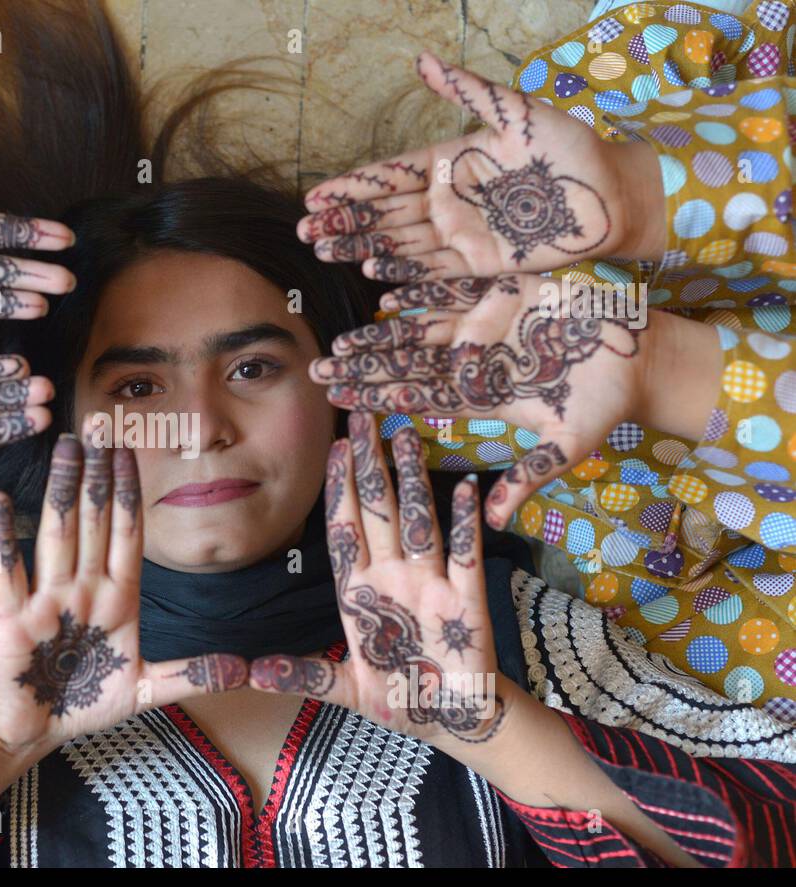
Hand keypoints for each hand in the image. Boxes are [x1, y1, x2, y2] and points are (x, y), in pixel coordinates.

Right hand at [0, 426, 247, 754]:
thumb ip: (190, 676)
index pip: (127, 535)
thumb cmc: (84, 704)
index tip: (130, 452)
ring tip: (65, 448)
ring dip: (61, 491)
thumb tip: (245, 671)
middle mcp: (83, 589)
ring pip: (57, 535)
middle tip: (99, 426)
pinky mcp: (12, 618)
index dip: (131, 494)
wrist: (31, 730)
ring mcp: (47, 599)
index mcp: (117, 600)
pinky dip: (2, 537)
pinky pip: (8, 571)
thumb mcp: (144, 691)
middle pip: (93, 522)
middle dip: (98, 476)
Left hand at [248, 413, 505, 748]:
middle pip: (378, 512)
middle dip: (370, 466)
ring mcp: (429, 585)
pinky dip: (465, 524)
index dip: (338, 490)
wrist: (452, 722)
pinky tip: (466, 488)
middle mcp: (392, 578)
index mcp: (359, 593)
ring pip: (417, 521)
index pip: (344, 530)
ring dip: (412, 480)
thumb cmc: (398, 701)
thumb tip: (250, 673)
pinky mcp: (466, 601)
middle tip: (365, 418)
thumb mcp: (343, 689)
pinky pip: (465, 555)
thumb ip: (302, 675)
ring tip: (406, 435)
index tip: (333, 449)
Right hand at [298, 53, 660, 280]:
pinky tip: (371, 271)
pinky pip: (432, 268)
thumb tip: (423, 61)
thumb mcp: (516, 112)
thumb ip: (467, 91)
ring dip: (361, 246)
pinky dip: (402, 271)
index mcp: (449, 161)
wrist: (611, 195)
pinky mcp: (479, 262)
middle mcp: (447, 199)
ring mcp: (460, 233)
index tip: (316, 193)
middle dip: (344, 220)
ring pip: (399, 241)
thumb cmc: (570, 148)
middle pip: (384, 212)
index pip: (388, 176)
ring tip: (324, 249)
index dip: (352, 186)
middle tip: (306, 229)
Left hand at [309, 274, 643, 527]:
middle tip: (318, 369)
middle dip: (364, 367)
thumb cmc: (604, 406)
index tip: (339, 403)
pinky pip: (460, 293)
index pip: (418, 398)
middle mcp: (474, 361)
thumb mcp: (564, 446)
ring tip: (343, 337)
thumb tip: (493, 519)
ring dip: (383, 332)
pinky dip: (427, 293)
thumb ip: (527, 478)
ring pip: (423, 328)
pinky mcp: (508, 295)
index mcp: (480, 395)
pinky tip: (388, 296)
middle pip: (409, 364)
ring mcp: (488, 327)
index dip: (379, 399)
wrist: (642, 359)